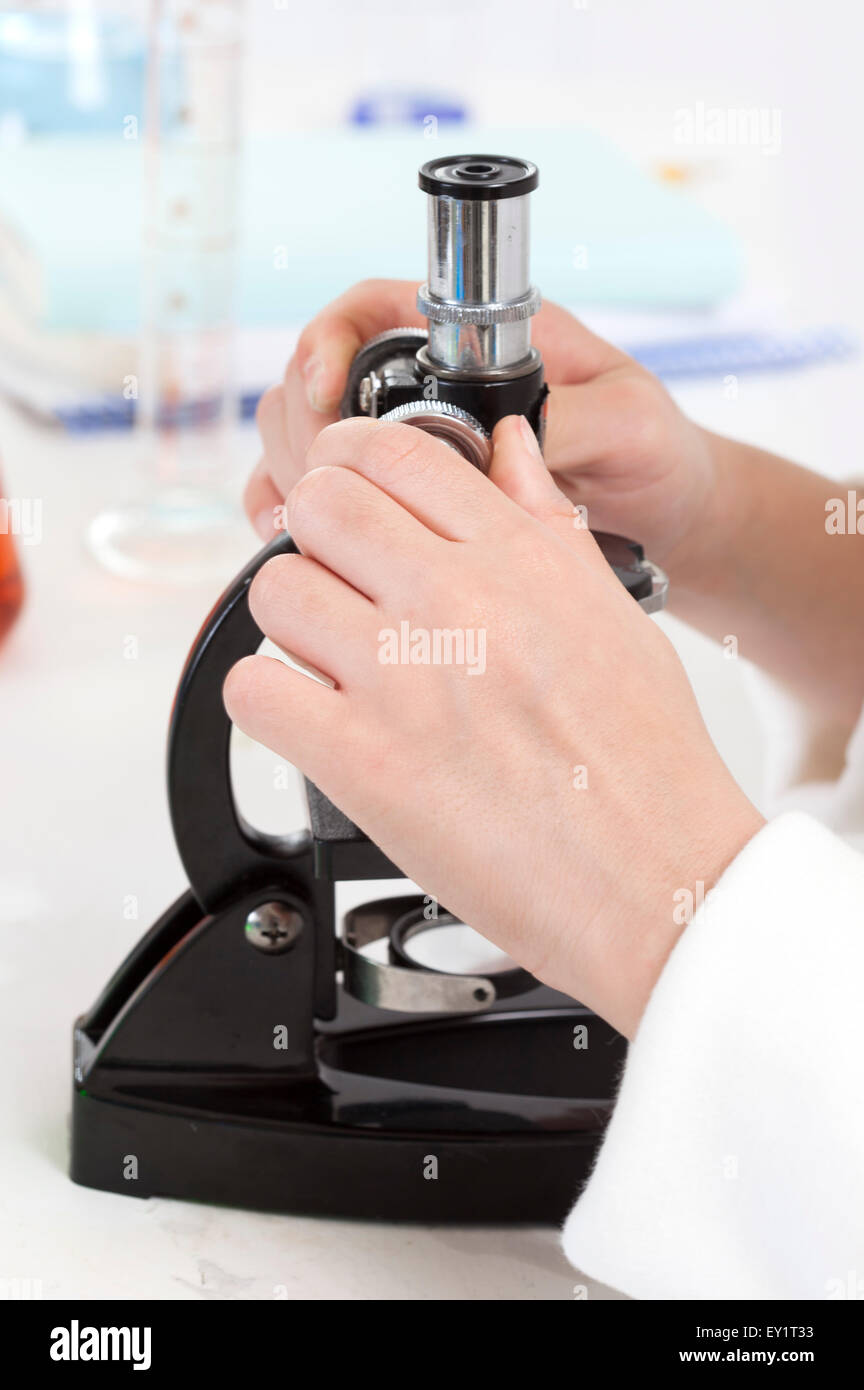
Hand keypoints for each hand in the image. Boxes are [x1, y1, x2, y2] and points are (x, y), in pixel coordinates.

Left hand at [226, 414, 762, 1036]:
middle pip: (321, 504)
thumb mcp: (611, 612)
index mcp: (518, 558)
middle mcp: (457, 602)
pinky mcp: (363, 762)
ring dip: (289, 619)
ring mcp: (403, 680)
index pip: (396, 452)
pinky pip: (255, 690)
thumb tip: (510, 448)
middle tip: (332, 575)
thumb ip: (547, 521)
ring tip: (326, 655)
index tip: (344, 485)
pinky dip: (268, 700)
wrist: (656, 878)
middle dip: (312, 532)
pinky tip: (310, 718)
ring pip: (275, 590)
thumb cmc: (645, 759)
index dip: (350, 459)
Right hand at [245, 279, 717, 577]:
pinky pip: (326, 495)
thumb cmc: (651, 451)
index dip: (328, 343)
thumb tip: (507, 438)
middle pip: (317, 377)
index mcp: (472, 339)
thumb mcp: (627, 420)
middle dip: (304, 423)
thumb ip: (569, 418)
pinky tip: (296, 537)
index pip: (366, 313)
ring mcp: (408, 443)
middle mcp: (428, 384)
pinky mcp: (402, 500)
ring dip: (294, 471)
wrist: (661, 519)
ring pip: (307, 435)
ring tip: (308, 516)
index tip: (326, 390)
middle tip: (321, 479)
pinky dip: (297, 511)